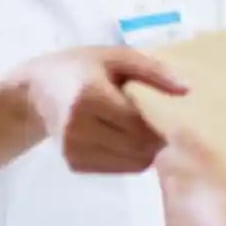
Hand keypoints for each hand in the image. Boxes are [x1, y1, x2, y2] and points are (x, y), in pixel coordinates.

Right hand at [20, 47, 187, 173]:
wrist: (38, 89)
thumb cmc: (81, 67)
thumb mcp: (116, 57)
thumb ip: (153, 71)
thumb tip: (188, 90)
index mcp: (89, 96)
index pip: (138, 124)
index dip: (161, 126)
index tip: (173, 118)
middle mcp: (78, 127)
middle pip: (136, 147)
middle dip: (156, 141)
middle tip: (162, 127)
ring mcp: (73, 149)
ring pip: (130, 163)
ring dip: (145, 152)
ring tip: (143, 132)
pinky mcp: (73, 163)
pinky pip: (116, 169)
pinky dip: (128, 159)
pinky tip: (125, 140)